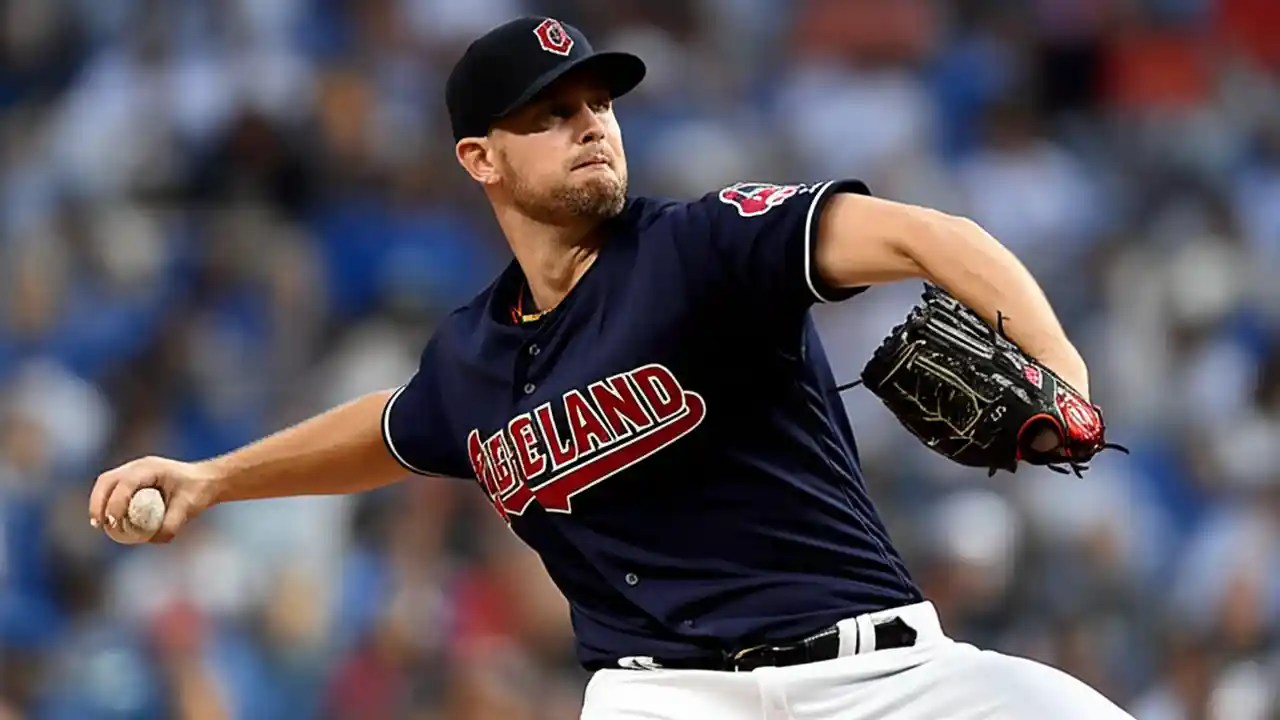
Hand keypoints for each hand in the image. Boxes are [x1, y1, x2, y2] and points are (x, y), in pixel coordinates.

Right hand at [88, 457, 222, 543]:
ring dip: (99, 503)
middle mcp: (139, 466)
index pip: (125, 483)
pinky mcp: (134, 480)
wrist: (207, 481)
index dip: (115, 503)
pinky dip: (106, 503)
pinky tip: (108, 520)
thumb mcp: (189, 508)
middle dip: (98, 503)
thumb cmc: (199, 492)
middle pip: (107, 481)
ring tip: (99, 524)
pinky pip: (113, 489)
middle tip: (98, 525)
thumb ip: (172, 524)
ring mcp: (134, 471)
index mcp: (151, 468)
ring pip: (107, 483)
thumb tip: (153, 539)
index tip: (114, 523)